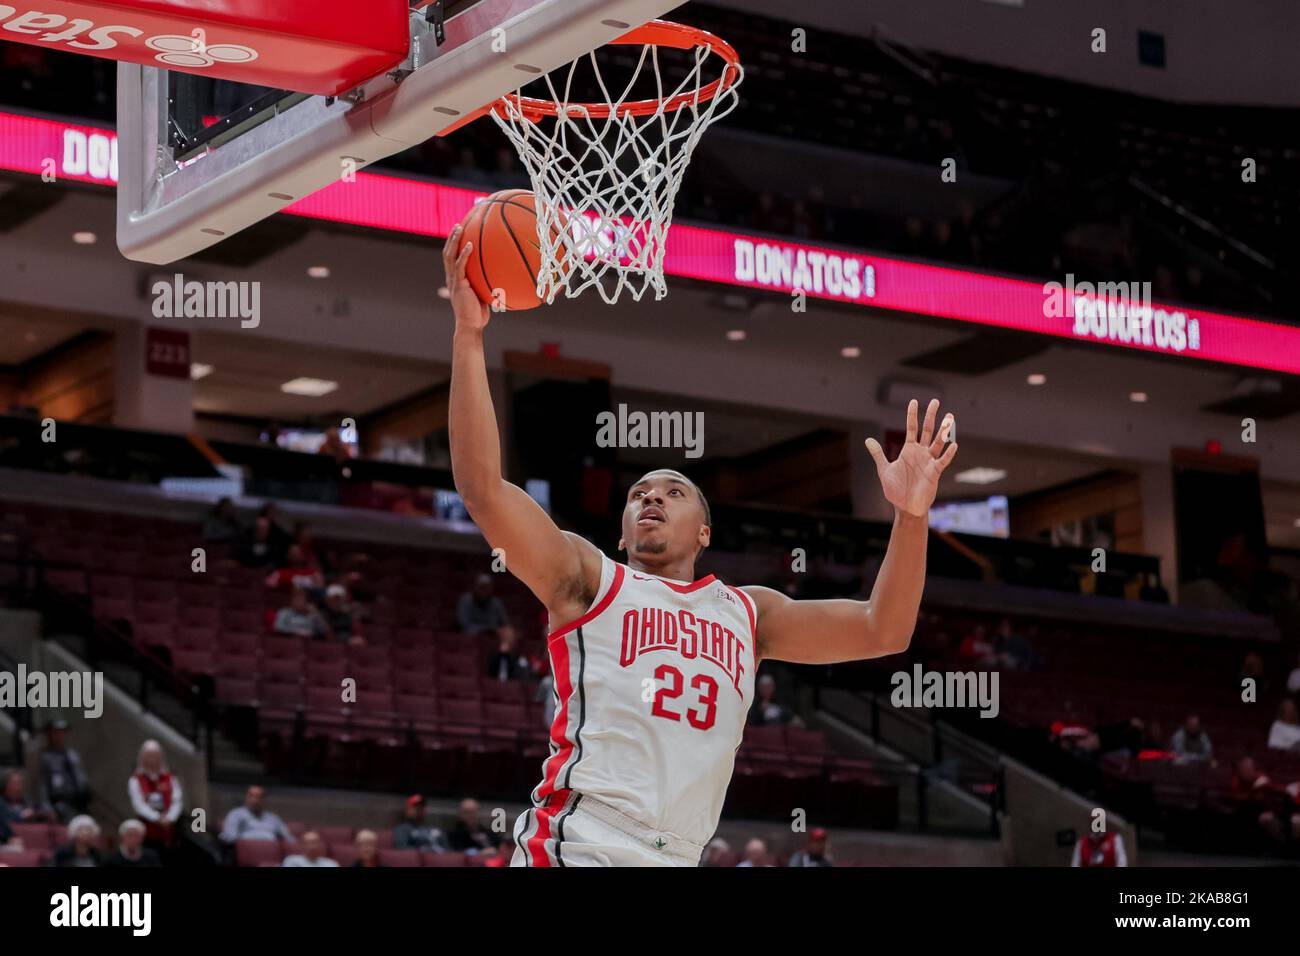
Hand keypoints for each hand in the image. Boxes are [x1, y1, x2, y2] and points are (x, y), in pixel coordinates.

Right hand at [443, 223, 489, 329]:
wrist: (470, 325)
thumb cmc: (478, 313)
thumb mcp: (482, 294)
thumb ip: (486, 283)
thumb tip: (501, 275)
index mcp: (456, 279)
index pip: (452, 258)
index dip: (454, 245)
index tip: (460, 233)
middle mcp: (452, 278)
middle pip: (447, 252)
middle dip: (451, 238)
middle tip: (458, 224)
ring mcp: (453, 281)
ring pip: (450, 255)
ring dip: (454, 240)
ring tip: (459, 227)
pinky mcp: (458, 285)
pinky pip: (460, 266)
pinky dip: (464, 254)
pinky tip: (470, 244)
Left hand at [865, 398, 957, 517]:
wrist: (905, 507)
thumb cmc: (896, 489)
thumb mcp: (884, 469)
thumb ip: (878, 454)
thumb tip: (868, 440)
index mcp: (909, 450)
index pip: (911, 428)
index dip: (912, 415)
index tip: (914, 401)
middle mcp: (921, 453)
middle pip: (927, 431)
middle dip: (931, 416)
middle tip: (936, 401)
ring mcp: (929, 462)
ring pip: (938, 443)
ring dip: (943, 431)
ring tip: (949, 418)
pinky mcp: (934, 473)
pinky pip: (942, 461)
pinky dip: (948, 453)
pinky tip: (953, 444)